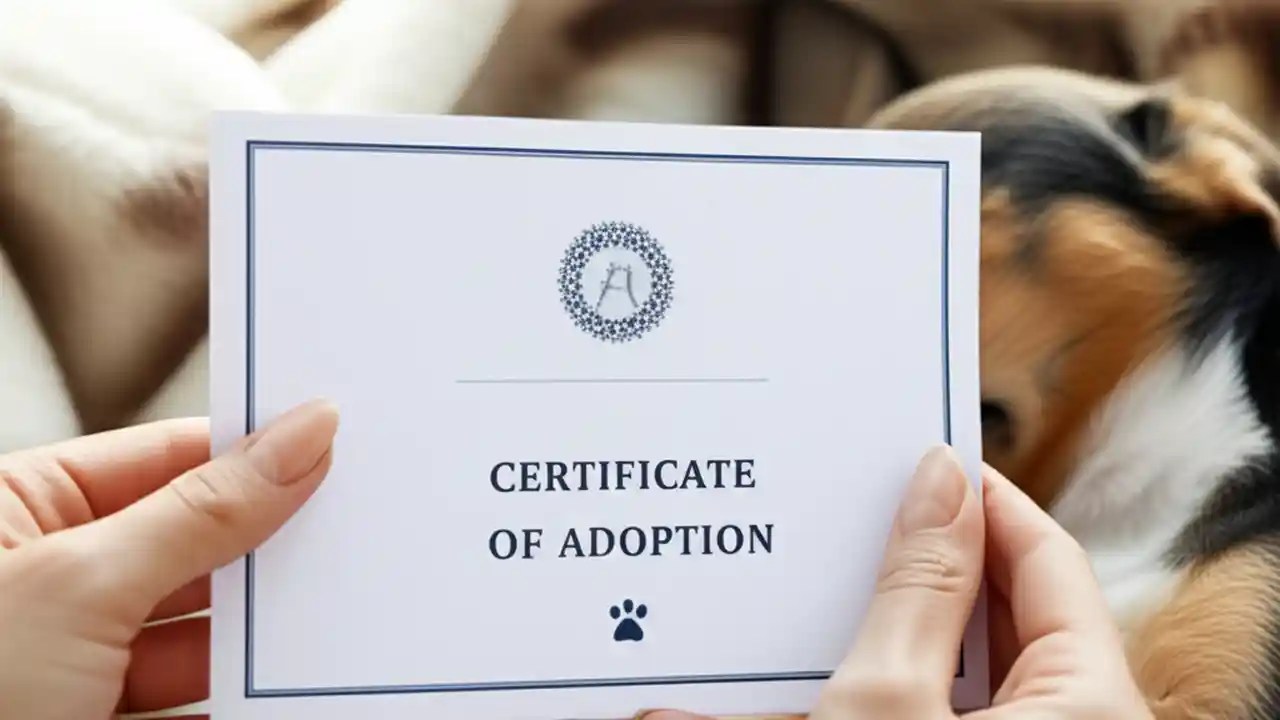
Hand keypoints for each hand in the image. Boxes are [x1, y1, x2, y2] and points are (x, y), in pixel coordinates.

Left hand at [0, 399, 337, 719]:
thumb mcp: (83, 584)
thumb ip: (204, 512)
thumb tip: (298, 440)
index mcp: (21, 508)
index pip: (165, 457)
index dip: (249, 450)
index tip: (335, 444)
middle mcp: (53, 576)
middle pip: (193, 538)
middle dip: (264, 542)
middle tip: (350, 527)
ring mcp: (82, 657)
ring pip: (203, 625)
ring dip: (259, 628)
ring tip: (326, 614)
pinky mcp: (109, 717)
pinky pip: (196, 695)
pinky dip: (240, 693)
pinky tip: (283, 683)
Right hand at [643, 448, 1152, 719]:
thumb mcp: (889, 705)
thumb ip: (919, 585)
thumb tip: (941, 481)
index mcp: (1091, 707)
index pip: (1043, 559)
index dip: (978, 499)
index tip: (917, 457)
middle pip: (997, 617)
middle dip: (915, 568)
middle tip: (851, 520)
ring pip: (953, 676)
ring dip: (876, 637)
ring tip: (807, 597)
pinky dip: (870, 696)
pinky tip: (782, 689)